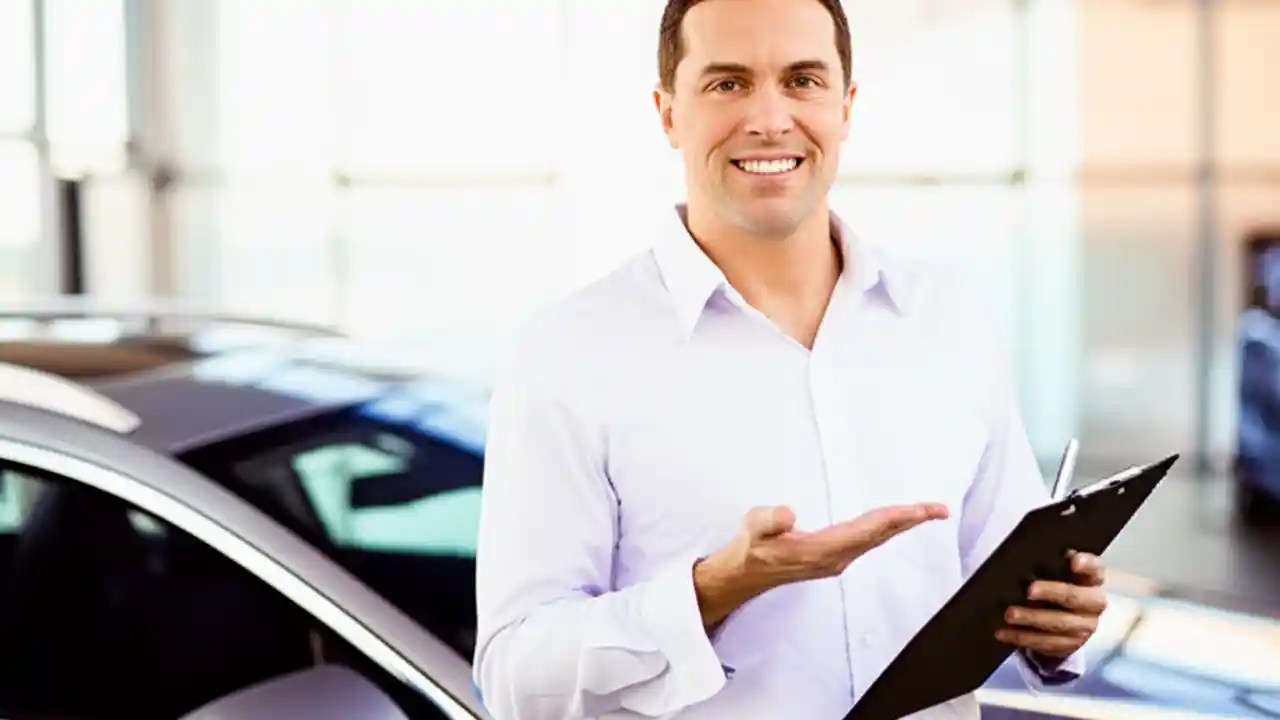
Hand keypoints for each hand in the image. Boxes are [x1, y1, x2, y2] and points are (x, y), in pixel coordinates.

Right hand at [694, 503, 949, 629]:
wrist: (745, 575)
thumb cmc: (751, 548)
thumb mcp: (753, 528)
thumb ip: (769, 520)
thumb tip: (788, 514)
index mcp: (821, 550)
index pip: (867, 531)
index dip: (895, 519)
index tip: (920, 511)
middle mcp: (835, 558)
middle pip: (879, 536)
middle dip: (910, 521)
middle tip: (938, 509)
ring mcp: (836, 559)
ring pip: (876, 539)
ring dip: (901, 525)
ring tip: (924, 512)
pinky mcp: (833, 557)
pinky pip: (868, 540)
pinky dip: (885, 528)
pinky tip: (892, 522)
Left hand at [996, 551, 1107, 659]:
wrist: (1069, 616)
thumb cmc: (1058, 583)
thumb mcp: (1058, 570)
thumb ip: (1052, 560)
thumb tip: (1027, 551)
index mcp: (1092, 579)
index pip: (1095, 568)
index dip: (1086, 564)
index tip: (1074, 561)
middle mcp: (1094, 603)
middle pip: (1074, 597)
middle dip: (1051, 593)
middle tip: (1029, 590)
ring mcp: (1084, 627)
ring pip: (1058, 624)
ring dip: (1031, 619)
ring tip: (1009, 614)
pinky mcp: (1070, 646)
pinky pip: (1045, 644)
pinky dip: (1022, 638)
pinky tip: (1003, 633)